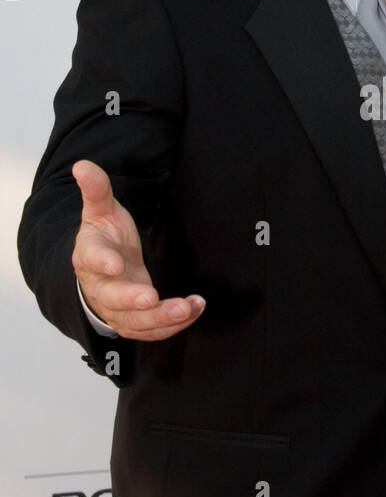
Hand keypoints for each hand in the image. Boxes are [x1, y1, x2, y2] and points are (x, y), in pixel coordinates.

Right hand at [71, 159, 205, 339]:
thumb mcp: (101, 211)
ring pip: (134, 322)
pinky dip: (172, 325)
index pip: (92, 260)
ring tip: (187, 307)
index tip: (117, 263)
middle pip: (112, 298)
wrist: (102, 268)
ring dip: (161, 318)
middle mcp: (100, 287)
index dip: (103, 262)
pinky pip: (150, 330)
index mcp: (88, 256)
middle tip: (152, 298)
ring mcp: (116, 308)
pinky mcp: (133, 321)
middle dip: (133, 299)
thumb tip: (83, 165)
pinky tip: (193, 309)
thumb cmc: (104, 239)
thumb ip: (97, 190)